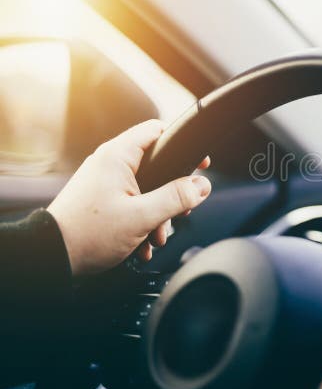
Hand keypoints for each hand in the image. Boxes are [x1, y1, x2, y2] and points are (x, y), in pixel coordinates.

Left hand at [47, 120, 211, 274]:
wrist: (51, 258)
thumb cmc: (88, 234)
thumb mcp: (142, 217)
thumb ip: (176, 198)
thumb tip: (202, 185)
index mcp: (117, 156)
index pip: (156, 131)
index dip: (182, 144)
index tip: (199, 163)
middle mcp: (109, 164)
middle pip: (156, 165)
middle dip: (172, 192)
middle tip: (181, 209)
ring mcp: (104, 181)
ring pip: (146, 188)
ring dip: (158, 213)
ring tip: (157, 235)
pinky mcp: (101, 199)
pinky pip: (132, 202)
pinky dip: (142, 221)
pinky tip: (143, 243)